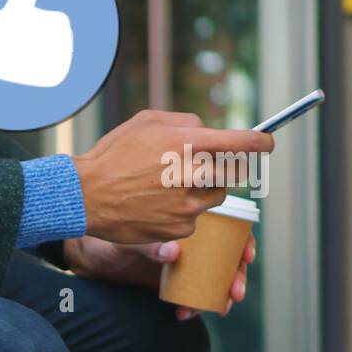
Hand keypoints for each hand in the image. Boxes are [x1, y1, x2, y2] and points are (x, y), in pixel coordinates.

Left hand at [62, 234, 255, 320]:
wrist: (87, 256)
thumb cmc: (107, 235)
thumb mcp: (127, 236)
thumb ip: (149, 243)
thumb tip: (174, 253)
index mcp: (188, 223)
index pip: (226, 228)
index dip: (243, 241)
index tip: (246, 256)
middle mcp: (191, 244)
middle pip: (227, 258)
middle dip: (237, 276)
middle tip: (236, 291)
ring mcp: (183, 265)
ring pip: (213, 280)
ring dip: (222, 295)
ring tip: (220, 307)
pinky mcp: (171, 285)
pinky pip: (190, 297)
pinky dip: (193, 307)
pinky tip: (184, 313)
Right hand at [72, 111, 273, 243]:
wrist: (84, 196)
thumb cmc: (112, 156)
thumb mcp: (147, 122)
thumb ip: (186, 122)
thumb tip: (209, 131)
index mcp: (191, 144)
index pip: (246, 144)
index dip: (262, 143)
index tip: (266, 144)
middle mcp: (195, 176)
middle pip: (234, 173)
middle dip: (224, 168)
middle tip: (201, 167)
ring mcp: (188, 206)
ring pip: (214, 197)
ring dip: (201, 191)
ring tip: (168, 187)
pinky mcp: (179, 230)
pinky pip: (193, 219)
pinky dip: (182, 213)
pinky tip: (155, 205)